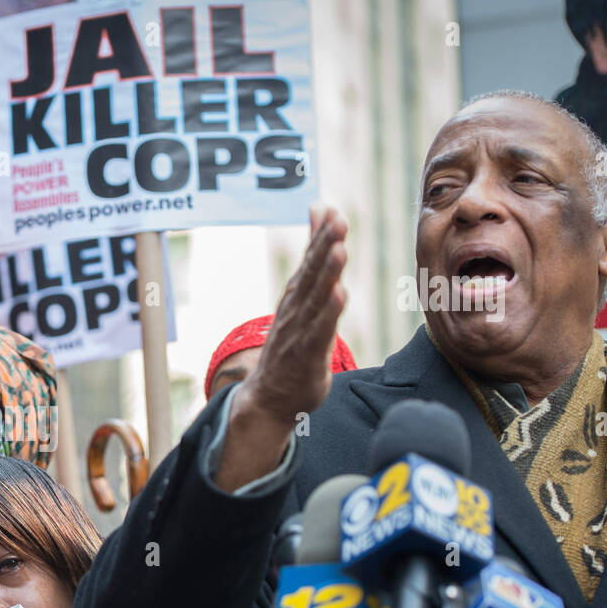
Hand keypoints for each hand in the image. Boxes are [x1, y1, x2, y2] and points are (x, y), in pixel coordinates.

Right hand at [216, 205, 348, 490]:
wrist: (268, 397)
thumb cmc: (291, 345)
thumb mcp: (302, 299)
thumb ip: (313, 260)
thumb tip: (318, 215)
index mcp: (296, 296)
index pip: (309, 261)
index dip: (320, 236)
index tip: (331, 210)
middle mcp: (295, 310)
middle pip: (311, 274)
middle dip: (324, 246)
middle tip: (336, 221)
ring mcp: (299, 332)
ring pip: (315, 299)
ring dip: (327, 274)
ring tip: (339, 250)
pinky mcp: (307, 356)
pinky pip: (319, 331)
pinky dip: (328, 313)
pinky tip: (338, 294)